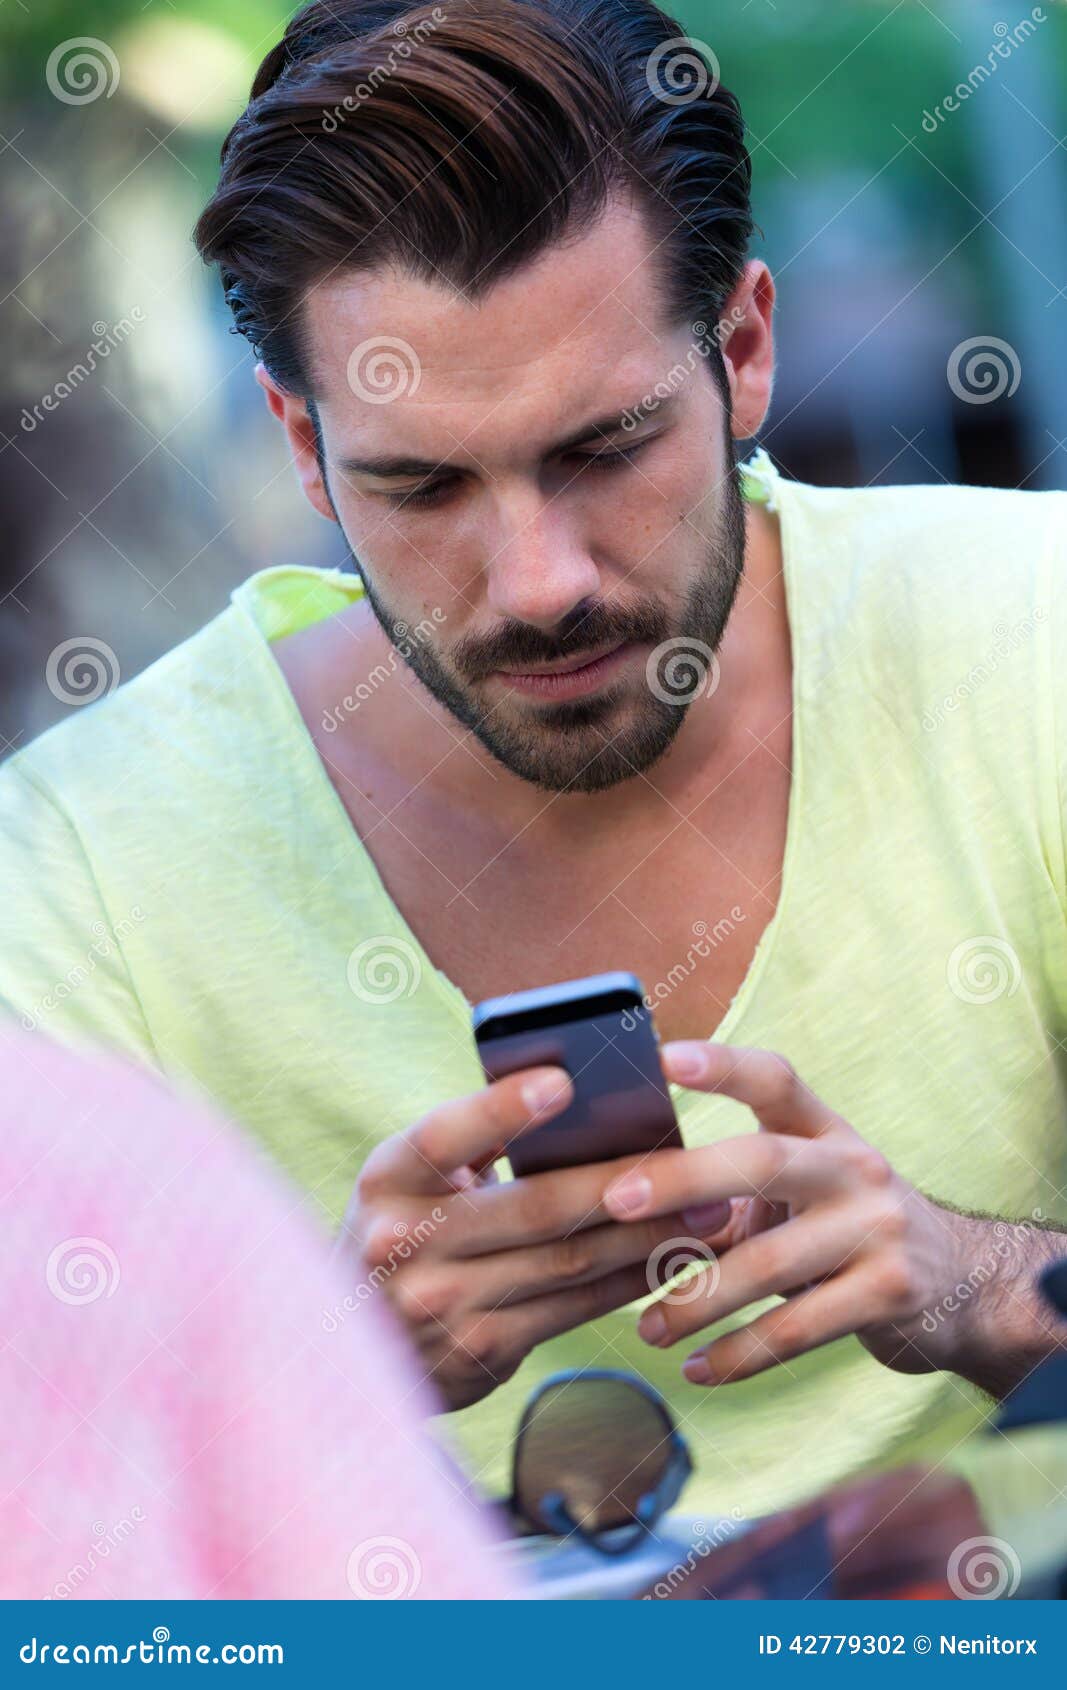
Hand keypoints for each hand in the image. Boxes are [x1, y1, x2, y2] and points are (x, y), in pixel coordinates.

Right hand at [338, 1065, 721, 1409]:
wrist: (349, 1344)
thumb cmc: (403, 1228)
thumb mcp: (408, 1179)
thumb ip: (471, 1145)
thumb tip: (582, 1106)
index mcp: (388, 1178)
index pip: (446, 1137)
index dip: (502, 1109)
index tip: (562, 1081)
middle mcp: (407, 1243)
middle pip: (536, 1206)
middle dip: (628, 1186)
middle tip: (699, 1165)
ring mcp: (443, 1305)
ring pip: (569, 1262)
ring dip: (649, 1238)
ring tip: (712, 1213)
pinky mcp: (482, 1352)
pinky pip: (574, 1309)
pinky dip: (629, 1282)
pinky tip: (674, 1261)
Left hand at [601, 1040, 1026, 1390]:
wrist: (961, 1285)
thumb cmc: (844, 1228)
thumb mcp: (803, 1189)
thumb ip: (730, 1187)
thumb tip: (620, 1195)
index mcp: (823, 1130)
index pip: (775, 1079)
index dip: (722, 1064)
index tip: (665, 1057)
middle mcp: (854, 1167)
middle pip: (762, 1160)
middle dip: (683, 1179)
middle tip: (616, 1201)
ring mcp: (878, 1228)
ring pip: (770, 1263)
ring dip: (697, 1299)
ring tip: (648, 1327)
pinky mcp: (890, 1293)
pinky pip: (797, 1329)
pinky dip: (739, 1354)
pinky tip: (698, 1368)